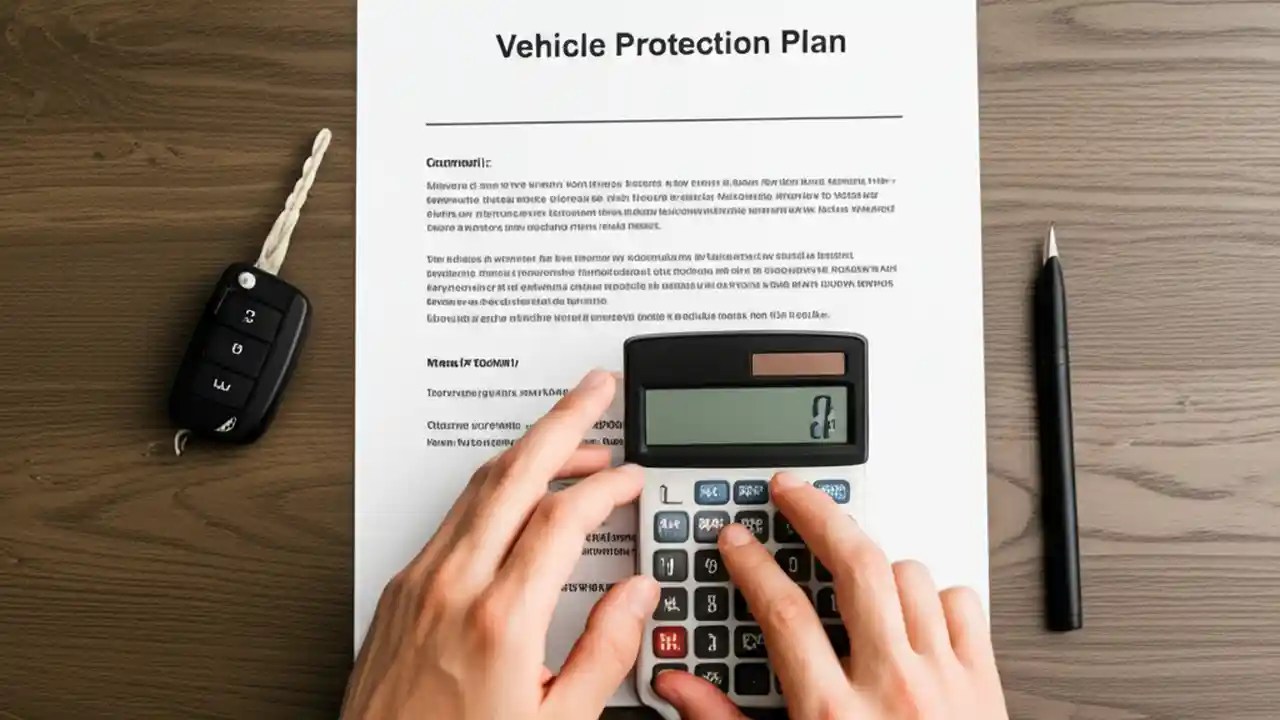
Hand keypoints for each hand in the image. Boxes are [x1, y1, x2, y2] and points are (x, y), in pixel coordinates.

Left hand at [340, 369, 658, 719]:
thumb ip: (605, 653)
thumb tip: (637, 595)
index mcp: (501, 618)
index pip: (563, 517)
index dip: (606, 485)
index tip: (632, 478)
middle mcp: (452, 586)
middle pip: (515, 473)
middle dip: (562, 419)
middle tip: (596, 389)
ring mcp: (418, 582)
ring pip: (477, 487)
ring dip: (528, 450)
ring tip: (568, 439)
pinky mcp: (398, 590)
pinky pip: (452, 515)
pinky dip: (493, 486)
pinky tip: (516, 491)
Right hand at [655, 473, 1007, 719]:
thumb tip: (676, 687)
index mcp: (834, 715)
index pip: (783, 612)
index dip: (751, 565)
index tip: (735, 542)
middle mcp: (892, 688)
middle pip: (855, 566)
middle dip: (817, 515)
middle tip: (792, 493)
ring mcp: (944, 681)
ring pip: (911, 577)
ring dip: (877, 563)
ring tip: (850, 567)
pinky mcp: (984, 684)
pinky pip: (961, 606)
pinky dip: (935, 595)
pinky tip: (910, 608)